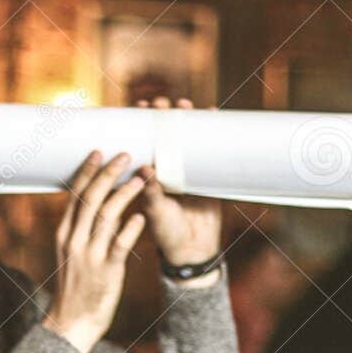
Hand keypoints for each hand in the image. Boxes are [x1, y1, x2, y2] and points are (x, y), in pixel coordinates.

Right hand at [43, 151, 146, 352]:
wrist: (71, 322)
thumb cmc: (76, 286)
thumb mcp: (74, 253)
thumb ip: (87, 228)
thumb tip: (103, 202)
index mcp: (65, 233)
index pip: (75, 196)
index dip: (87, 172)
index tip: (98, 151)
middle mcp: (75, 241)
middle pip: (91, 200)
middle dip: (108, 175)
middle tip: (125, 155)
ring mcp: (90, 257)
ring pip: (106, 219)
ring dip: (124, 196)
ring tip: (141, 179)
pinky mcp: (106, 273)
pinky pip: (119, 247)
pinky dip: (130, 230)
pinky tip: (141, 216)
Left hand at [135, 98, 222, 269]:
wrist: (194, 250)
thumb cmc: (167, 232)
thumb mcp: (156, 212)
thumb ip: (152, 193)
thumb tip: (145, 168)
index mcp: (148, 172)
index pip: (142, 139)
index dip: (140, 121)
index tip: (138, 107)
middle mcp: (166, 166)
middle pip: (164, 131)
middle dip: (163, 114)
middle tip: (161, 103)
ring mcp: (187, 168)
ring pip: (186, 135)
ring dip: (186, 117)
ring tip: (185, 104)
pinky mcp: (206, 173)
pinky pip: (210, 148)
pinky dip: (212, 131)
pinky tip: (212, 114)